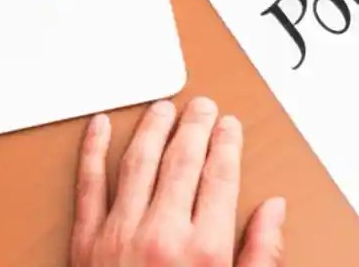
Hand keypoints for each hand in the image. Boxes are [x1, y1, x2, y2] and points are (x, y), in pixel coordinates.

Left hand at [70, 97, 285, 266]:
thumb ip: (260, 255)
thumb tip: (273, 210)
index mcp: (204, 252)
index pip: (220, 176)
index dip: (227, 143)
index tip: (230, 127)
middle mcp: (161, 236)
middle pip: (182, 159)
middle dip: (195, 125)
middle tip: (202, 106)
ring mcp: (119, 235)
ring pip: (136, 160)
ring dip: (151, 126)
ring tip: (162, 108)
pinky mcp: (85, 243)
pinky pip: (87, 184)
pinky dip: (91, 149)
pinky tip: (98, 126)